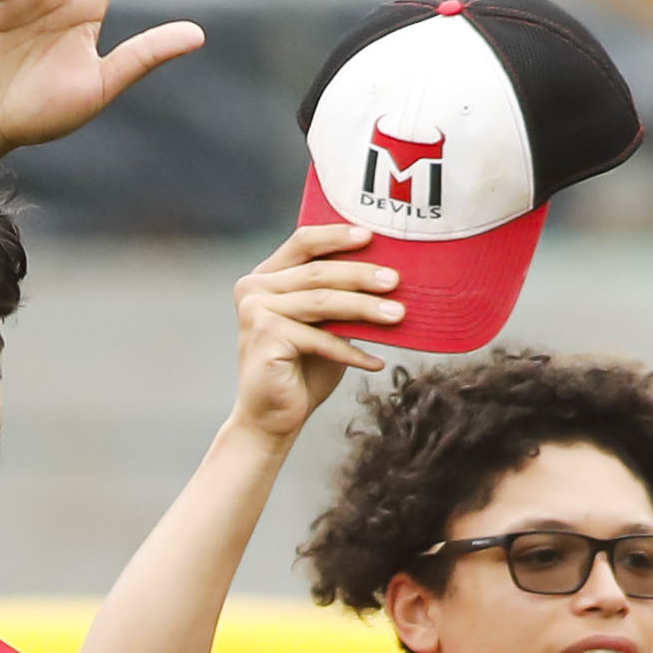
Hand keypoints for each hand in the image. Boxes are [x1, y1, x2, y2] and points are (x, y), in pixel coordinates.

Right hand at [226, 221, 395, 438]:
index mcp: (265, 276)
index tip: (371, 235)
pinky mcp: (266, 338)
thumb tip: (387, 274)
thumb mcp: (322, 324)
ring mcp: (256, 311)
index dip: (337, 235)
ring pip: (322, 302)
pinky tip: (377, 362)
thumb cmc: (302, 369)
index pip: (303, 243)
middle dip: (361, 275)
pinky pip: (320, 339)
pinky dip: (352, 352)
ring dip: (365, 308)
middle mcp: (254, 288)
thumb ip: (337, 297)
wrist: (271, 418)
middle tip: (396, 280)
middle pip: (318, 272)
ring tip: (398, 315)